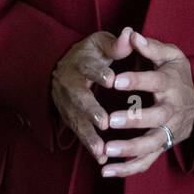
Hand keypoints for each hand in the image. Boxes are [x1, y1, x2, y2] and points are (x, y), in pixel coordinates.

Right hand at [49, 29, 134, 164]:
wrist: (62, 66)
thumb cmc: (89, 55)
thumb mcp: (100, 44)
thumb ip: (116, 44)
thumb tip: (131, 33)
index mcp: (80, 63)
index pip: (88, 67)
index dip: (99, 73)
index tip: (111, 79)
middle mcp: (69, 84)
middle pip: (78, 98)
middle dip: (91, 110)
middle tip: (104, 121)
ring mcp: (67, 103)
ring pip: (76, 120)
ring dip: (88, 135)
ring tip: (101, 150)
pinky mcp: (69, 117)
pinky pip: (78, 132)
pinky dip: (89, 145)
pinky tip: (102, 159)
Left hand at [100, 31, 193, 177]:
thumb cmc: (177, 73)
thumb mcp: (171, 55)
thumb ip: (151, 46)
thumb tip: (132, 34)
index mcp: (172, 84)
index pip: (155, 82)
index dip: (136, 81)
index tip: (114, 80)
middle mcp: (173, 110)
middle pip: (156, 118)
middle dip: (133, 120)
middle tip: (109, 120)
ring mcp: (169, 131)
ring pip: (152, 144)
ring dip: (129, 149)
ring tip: (106, 150)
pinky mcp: (164, 146)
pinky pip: (147, 161)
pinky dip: (127, 169)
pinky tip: (106, 171)